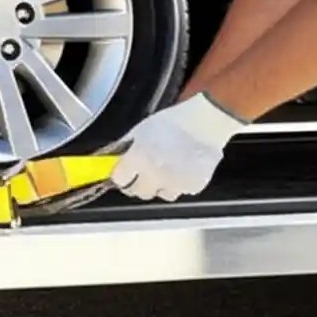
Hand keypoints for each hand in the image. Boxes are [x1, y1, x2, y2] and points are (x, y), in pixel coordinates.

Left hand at [106, 93, 248, 201]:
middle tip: (144, 174)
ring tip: (168, 170)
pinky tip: (184, 169)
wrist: (204, 122)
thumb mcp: (140, 130)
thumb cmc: (172, 122)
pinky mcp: (193, 187)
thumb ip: (124, 146)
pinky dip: (182, 183)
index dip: (121, 176)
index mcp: (138, 159)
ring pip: (161, 194)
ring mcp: (174, 183)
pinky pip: (182, 191)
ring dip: (162, 186)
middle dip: (139, 184)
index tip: (124, 175)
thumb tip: (112, 156)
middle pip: (138, 192)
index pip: (119, 180)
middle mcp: (154, 175)